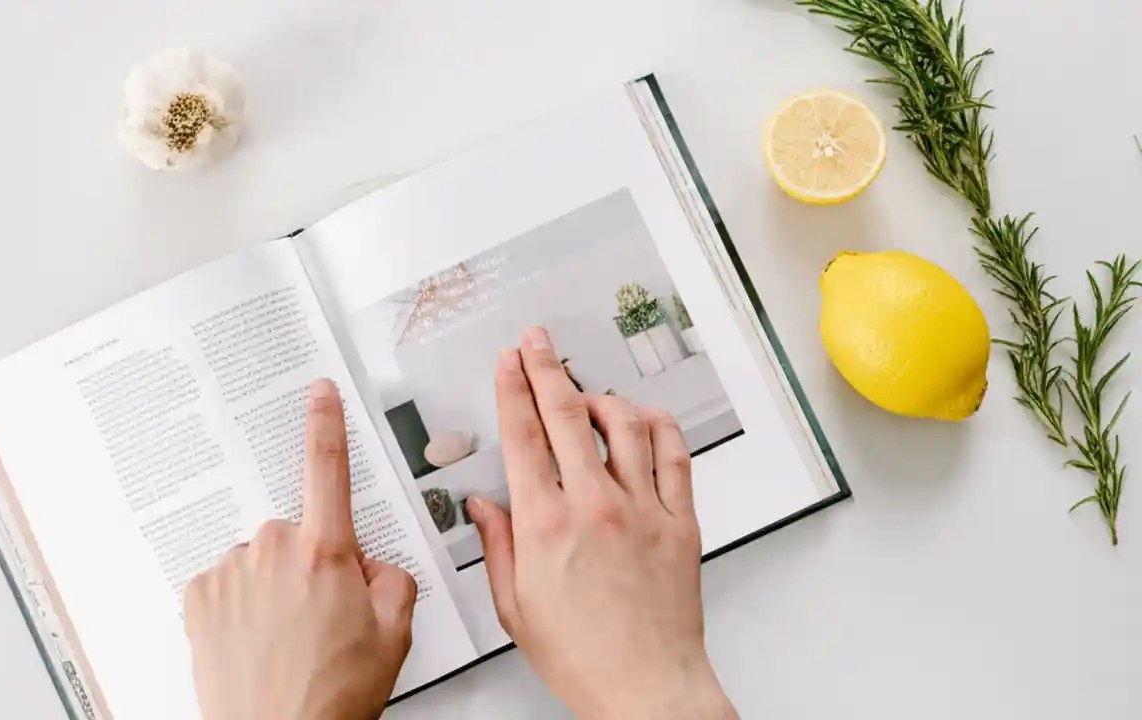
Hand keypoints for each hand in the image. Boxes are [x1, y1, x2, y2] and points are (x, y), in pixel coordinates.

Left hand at [183, 379, 416, 719]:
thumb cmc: (332, 694)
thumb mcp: (394, 632)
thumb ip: (393, 579)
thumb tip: (373, 565)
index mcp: (326, 552)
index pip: (328, 467)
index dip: (325, 422)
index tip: (319, 391)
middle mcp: (273, 551)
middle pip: (296, 532)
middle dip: (309, 561)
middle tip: (319, 614)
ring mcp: (231, 572)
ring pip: (260, 560)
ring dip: (271, 585)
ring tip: (285, 637)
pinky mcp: (199, 596)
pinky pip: (228, 582)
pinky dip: (240, 602)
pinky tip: (255, 637)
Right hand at [468, 326, 736, 719]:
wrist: (646, 689)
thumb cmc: (583, 657)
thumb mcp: (514, 608)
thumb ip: (497, 547)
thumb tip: (483, 505)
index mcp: (545, 526)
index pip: (523, 435)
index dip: (513, 388)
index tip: (508, 363)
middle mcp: (594, 506)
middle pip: (567, 414)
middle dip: (547, 368)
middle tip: (538, 343)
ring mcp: (642, 508)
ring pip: (623, 424)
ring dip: (599, 395)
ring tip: (585, 390)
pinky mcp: (679, 520)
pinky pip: (673, 454)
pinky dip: (658, 425)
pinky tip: (644, 418)